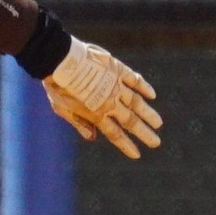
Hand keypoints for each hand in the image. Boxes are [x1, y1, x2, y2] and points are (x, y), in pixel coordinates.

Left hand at [41, 37, 163, 158]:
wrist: (59, 59)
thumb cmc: (56, 85)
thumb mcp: (62, 109)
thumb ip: (78, 123)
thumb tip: (92, 138)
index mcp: (96, 114)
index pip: (115, 134)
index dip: (126, 145)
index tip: (137, 155)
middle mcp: (109, 102)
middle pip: (130, 121)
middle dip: (144, 133)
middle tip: (156, 142)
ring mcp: (115, 85)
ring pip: (137, 103)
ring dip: (148, 114)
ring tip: (159, 123)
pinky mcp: (117, 69)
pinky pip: (134, 80)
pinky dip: (144, 87)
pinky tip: (152, 95)